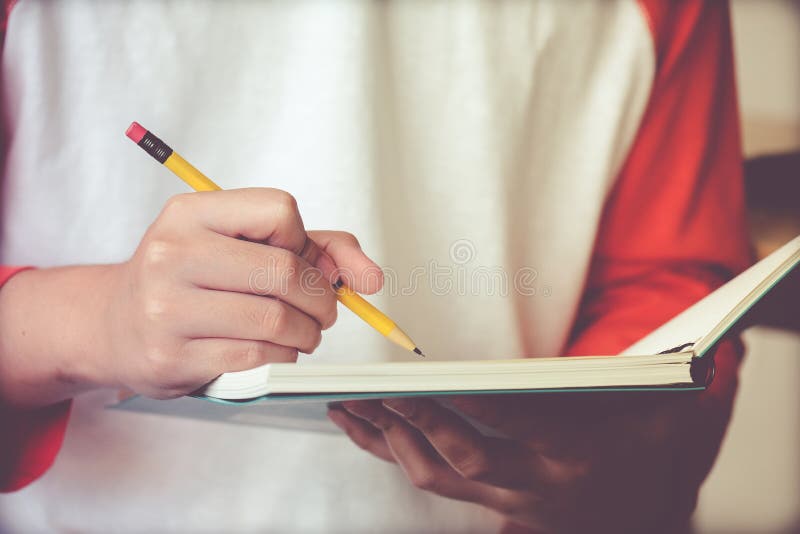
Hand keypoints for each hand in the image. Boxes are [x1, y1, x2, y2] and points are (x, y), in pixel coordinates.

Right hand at [0, 188, 381, 403]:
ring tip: (301, 333)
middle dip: (322, 299)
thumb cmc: (193, 278)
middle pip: (285, 271)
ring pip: (277, 320)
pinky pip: (258, 357)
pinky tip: (275, 350)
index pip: (280, 211)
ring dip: (307, 333)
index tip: (301, 261)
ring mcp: (168, 307)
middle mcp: (173, 253)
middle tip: (323, 311)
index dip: (304, 241)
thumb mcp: (243, 243)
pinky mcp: (173, 356)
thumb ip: (318, 248)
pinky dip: (283, 356)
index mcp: (191, 213)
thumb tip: (370, 278)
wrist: (115, 325)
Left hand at [329, 345, 737, 532]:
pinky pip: (433, 481)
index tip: (428, 382)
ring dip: (390, 444)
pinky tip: (365, 428)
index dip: (473, 408)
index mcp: (577, 454)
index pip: (517, 428)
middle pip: (465, 462)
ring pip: (439, 478)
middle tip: (367, 393)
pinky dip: (394, 453)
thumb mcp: (666, 413)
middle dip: (414, 426)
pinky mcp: (491, 504)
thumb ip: (667, 382)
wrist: (643, 513)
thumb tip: (700, 350)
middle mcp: (537, 485)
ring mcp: (510, 501)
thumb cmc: (649, 452)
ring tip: (348, 409)